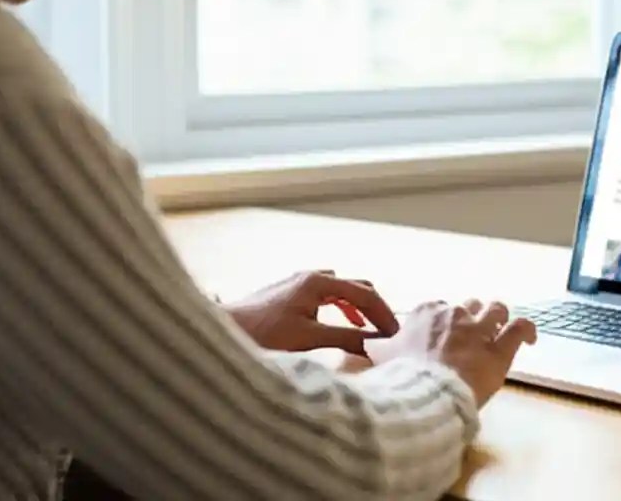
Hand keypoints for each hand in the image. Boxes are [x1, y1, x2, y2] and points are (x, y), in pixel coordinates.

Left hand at [227, 271, 399, 355]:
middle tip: (389, 333)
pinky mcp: (292, 292)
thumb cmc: (263, 334)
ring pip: (344, 290)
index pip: (365, 294)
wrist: (224, 329)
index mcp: (319, 282)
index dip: (384, 315)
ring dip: (361, 309)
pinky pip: (330, 295)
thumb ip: (345, 339)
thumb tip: (374, 345)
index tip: (397, 336)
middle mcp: (313, 276)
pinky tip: (345, 325)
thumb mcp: (308, 338)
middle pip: (358, 287)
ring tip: (372, 330)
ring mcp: (301, 282)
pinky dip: (344, 309)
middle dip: (376, 309)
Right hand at [363, 299, 536, 407]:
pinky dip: (527, 330)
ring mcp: (480, 329)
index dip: (443, 321)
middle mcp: (455, 314)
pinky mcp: (501, 349)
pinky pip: (520, 329)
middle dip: (471, 318)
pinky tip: (530, 338)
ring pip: (496, 310)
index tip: (442, 334)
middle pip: (469, 306)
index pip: (439, 308)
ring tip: (500, 328)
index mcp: (426, 312)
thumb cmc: (401, 377)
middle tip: (471, 335)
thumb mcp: (382, 357)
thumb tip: (370, 345)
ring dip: (498, 318)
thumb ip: (381, 347)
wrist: (425, 394)